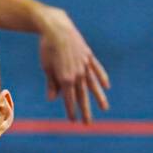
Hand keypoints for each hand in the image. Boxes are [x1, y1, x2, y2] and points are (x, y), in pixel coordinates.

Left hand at [37, 7, 109, 124]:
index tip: (73, 121)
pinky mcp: (89, 56)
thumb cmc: (47, 49)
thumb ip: (51, 84)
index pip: (69, 99)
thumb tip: (54, 99)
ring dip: (99, 97)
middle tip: (88, 123)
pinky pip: (97, 69)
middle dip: (85, 110)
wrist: (57, 29)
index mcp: (66, 78)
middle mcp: (78, 73)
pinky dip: (102, 77)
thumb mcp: (46, 68)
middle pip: (83, 95)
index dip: (71, 110)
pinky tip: (106, 86)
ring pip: (93, 84)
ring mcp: (85, 64)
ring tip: (105, 108)